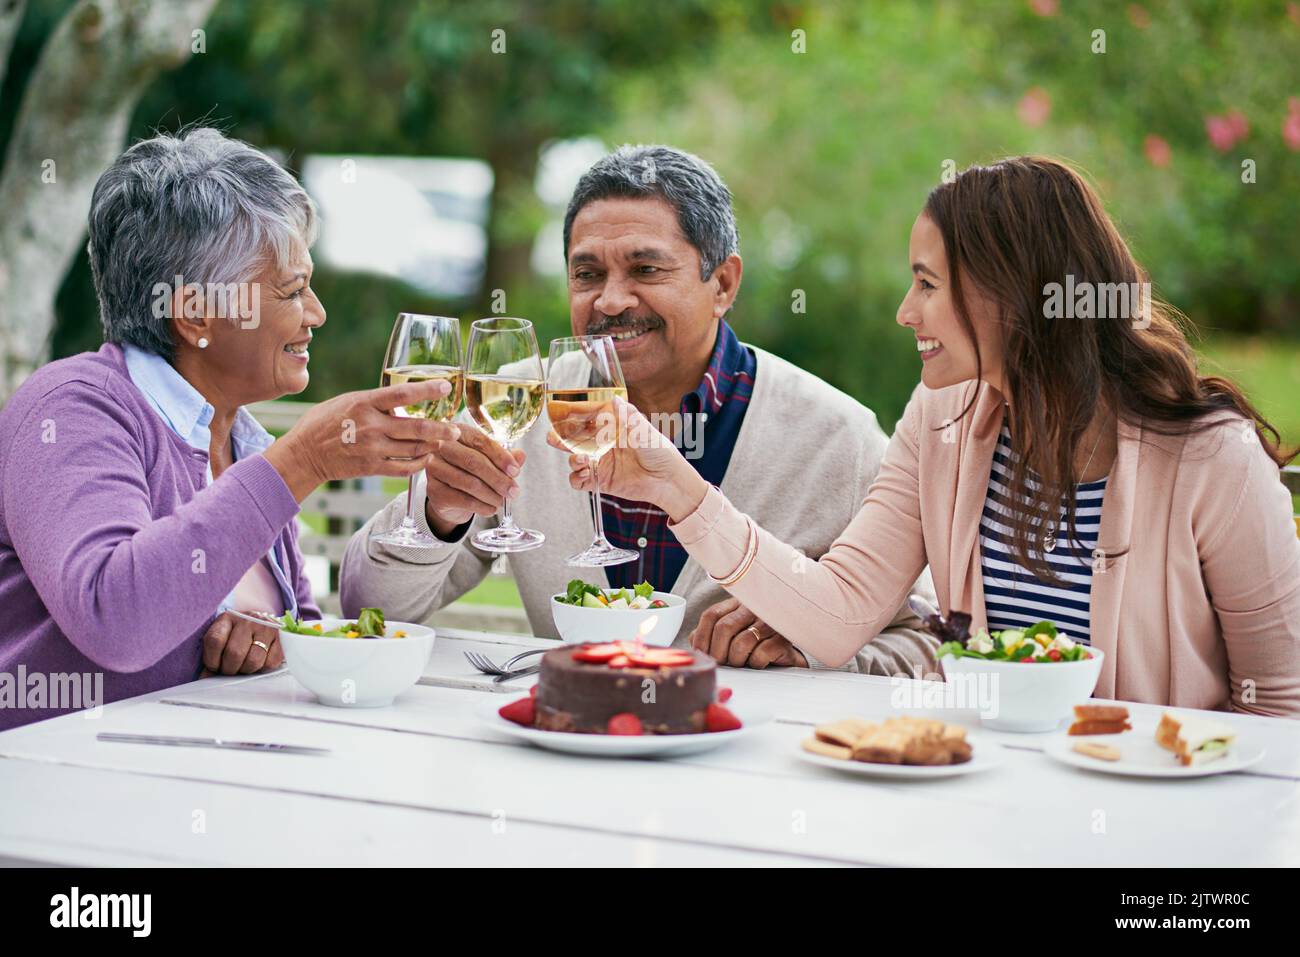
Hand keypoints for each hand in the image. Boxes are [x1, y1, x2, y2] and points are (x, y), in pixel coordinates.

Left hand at [200, 612, 284, 676]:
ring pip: (253, 661)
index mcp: (227, 618)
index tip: (214, 666)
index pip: (215, 641)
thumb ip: (212, 658)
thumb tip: (205, 678)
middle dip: (230, 669)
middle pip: (234, 653)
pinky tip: (259, 662)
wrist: (263, 623)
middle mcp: (248, 620)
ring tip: (244, 666)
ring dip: (246, 670)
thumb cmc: (237, 637)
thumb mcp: (221, 640)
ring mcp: (266, 627)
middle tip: (231, 670)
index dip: (212, 660)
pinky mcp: (282, 637)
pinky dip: (263, 668)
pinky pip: (270, 663)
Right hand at [265, 379, 461, 500]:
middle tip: (456, 429)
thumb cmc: (323, 423)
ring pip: (414, 449)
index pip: (402, 394)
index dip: (427, 390)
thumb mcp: (346, 401)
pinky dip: (419, 464)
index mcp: (364, 402)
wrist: (303, 454)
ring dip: (434, 446)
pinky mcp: (372, 467)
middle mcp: (371, 425)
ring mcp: (372, 448)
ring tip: (445, 442)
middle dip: (442, 429)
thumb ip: (373, 401)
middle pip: (416, 428)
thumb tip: (398, 398)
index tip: (446, 387)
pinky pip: (404, 468)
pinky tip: (426, 458)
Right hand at [423, 424, 526, 535]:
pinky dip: (482, 507)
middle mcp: (441, 447)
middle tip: (513, 491)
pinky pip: (463, 500)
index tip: (515, 471)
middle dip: (498, 479)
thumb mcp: (488, 461)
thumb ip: (504, 457)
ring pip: (470, 483)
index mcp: (457, 432)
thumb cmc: (469, 472)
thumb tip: (520, 456)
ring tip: (502, 501)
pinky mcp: (433, 490)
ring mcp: (434, 468)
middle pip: (473, 462)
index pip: (480, 441)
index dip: (500, 457)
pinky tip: (490, 508)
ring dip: (492, 495)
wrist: (448, 496)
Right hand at [546, 397, 706, 521]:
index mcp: (612, 427)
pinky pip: (580, 480)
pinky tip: (584, 475)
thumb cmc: (661, 452)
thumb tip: (615, 399)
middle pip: (575, 438)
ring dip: (573, 459)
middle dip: (561, 438)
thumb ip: (629, 418)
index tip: (558, 411)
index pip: (588, 417)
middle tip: (552, 438)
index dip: (572, 414)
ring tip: (583, 461)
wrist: (668, 481)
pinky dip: (577, 478)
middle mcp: (603, 443)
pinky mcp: (601, 480)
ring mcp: (601, 462)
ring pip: (575, 458)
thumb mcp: (645, 431)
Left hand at [689, 597, 808, 668]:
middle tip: (721, 663)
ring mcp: (770, 621)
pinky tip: (758, 663)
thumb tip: (692, 643)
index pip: (711, 615)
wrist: (785, 659)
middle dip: (717, 652)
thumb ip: (709, 636)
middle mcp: (753, 608)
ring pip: (742, 642)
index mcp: (736, 604)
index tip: (702, 654)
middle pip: (724, 627)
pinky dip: (755, 663)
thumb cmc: (752, 648)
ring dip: (736, 660)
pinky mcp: (783, 638)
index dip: (701, 637)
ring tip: (741, 663)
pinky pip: (761, 653)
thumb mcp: (728, 638)